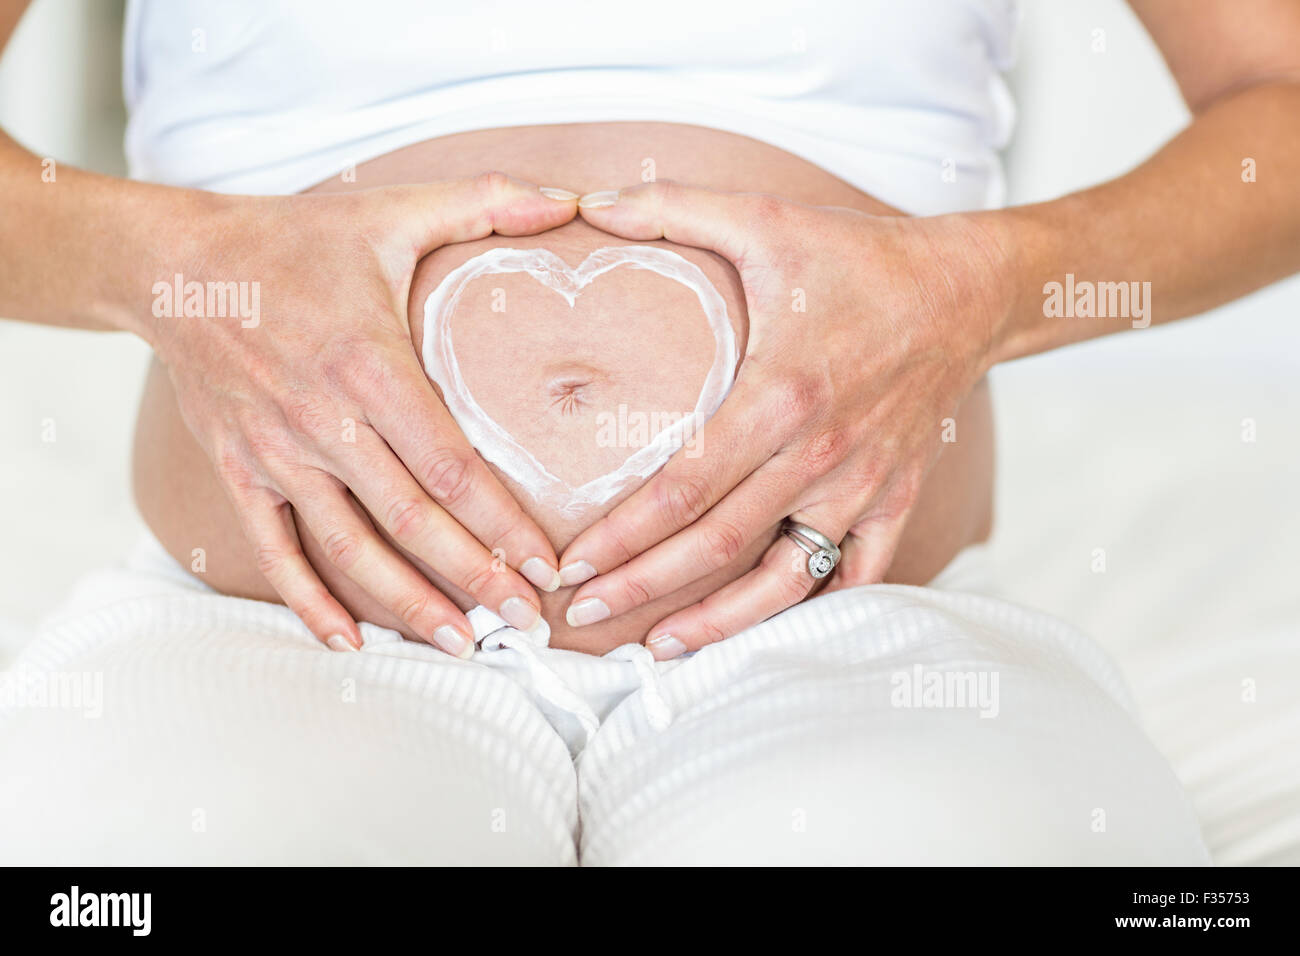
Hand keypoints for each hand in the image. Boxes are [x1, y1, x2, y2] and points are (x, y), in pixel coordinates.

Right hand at [146, 173, 578, 653]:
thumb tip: (572, 199)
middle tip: (526, 623)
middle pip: (410, 523)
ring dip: (407, 605)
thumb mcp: (392, 208)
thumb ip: (486, 202)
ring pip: (348, 551)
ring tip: (462, 644)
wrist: (177, 264)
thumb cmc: (296, 240)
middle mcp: (322, 420)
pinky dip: (309, 604)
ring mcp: (275, 455)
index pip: (449, 467)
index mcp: (369, 364)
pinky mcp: (238, 473)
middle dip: (475, 579)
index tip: (546, 564)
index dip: (502, 523)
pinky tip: (351, 643)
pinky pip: (273, 553)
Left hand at [561, 181, 1011, 657]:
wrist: (968, 291)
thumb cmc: (860, 260)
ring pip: (783, 582)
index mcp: (780, 394)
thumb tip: (590, 201)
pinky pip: (854, 577)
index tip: (571, 565)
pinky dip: (810, 613)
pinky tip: (758, 633)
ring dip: (718, 623)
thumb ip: (672, 208)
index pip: (683, 489)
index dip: (622, 536)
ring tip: (656, 648)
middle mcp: (820, 454)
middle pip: (717, 546)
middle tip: (581, 615)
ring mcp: (862, 487)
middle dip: (642, 589)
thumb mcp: (766, 218)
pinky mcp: (894, 501)